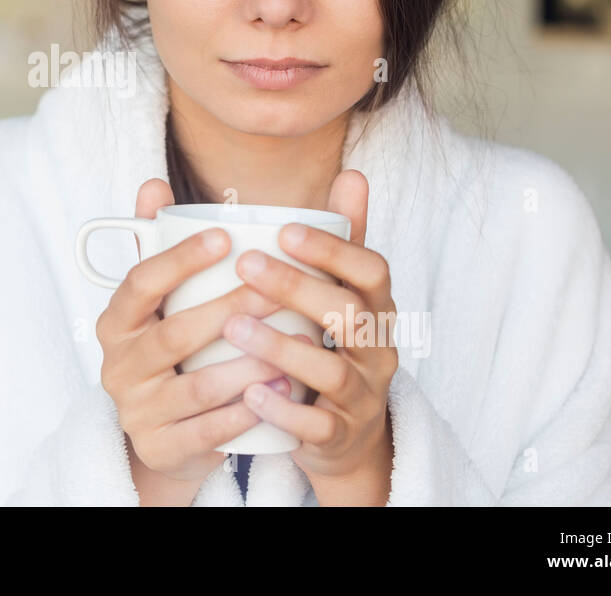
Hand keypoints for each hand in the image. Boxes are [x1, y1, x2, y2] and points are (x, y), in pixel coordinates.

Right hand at [97, 178, 293, 504]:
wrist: (165, 434)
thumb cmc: (171, 351)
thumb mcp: (159, 302)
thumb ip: (159, 244)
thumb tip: (154, 183)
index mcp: (116, 321)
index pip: (140, 282)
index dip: (180, 259)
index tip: (226, 236)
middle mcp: (117, 365)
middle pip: (173, 334)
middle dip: (229, 310)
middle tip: (280, 289)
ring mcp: (137, 410)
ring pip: (194, 387)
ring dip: (246, 366)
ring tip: (293, 346)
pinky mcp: (160, 448)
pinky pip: (205, 432)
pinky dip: (244, 414)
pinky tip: (279, 396)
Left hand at [221, 170, 396, 504]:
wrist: (344, 433)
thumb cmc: (333, 344)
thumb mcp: (342, 292)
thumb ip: (342, 238)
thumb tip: (353, 173)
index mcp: (376, 307)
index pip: (371, 270)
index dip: (333, 249)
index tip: (283, 228)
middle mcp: (377, 349)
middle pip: (350, 316)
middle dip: (298, 288)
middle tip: (245, 265)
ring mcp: (362, 396)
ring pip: (332, 370)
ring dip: (281, 347)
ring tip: (233, 326)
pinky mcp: (339, 437)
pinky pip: (317, 426)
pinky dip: (284, 409)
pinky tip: (249, 393)